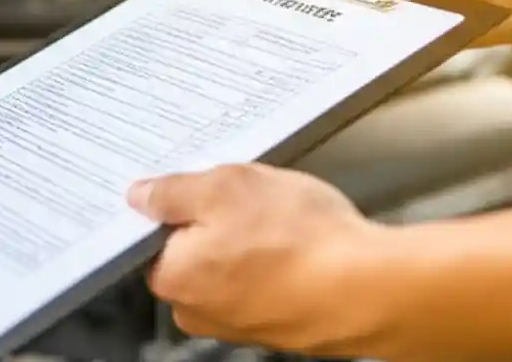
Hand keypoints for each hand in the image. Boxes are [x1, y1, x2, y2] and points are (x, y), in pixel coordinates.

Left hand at [127, 164, 384, 355]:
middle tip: (249, 194)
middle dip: (216, 221)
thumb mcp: (225, 186)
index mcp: (173, 278)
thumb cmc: (296, 238)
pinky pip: (267, 282)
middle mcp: (200, 311)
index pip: (152, 238)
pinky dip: (281, 260)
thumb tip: (141, 197)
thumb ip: (173, 191)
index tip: (199, 185)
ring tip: (285, 216)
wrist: (369, 288)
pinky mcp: (280, 325)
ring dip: (252, 240)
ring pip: (233, 266)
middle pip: (193, 252)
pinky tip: (304, 240)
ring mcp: (242, 324)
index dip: (176, 205)